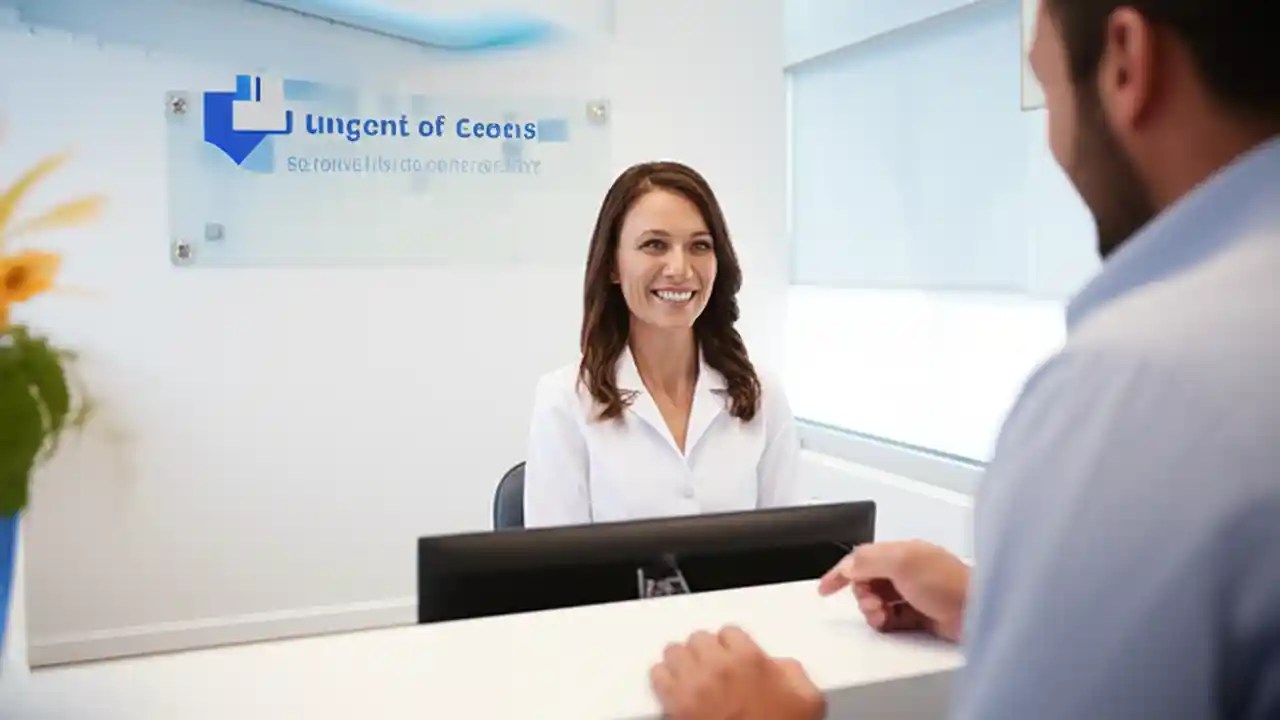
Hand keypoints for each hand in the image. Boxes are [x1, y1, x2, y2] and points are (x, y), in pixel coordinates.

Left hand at [650, 626, 825, 719]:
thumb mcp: (808, 699)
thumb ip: (793, 671)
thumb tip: (779, 666)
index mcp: (749, 660)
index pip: (729, 631)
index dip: (732, 645)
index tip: (732, 653)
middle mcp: (717, 667)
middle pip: (699, 638)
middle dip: (706, 650)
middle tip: (713, 664)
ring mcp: (693, 685)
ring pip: (675, 651)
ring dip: (683, 660)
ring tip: (691, 672)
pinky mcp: (675, 706)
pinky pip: (658, 675)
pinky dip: (664, 678)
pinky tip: (673, 685)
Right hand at [818, 541, 969, 642]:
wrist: (978, 612)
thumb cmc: (948, 583)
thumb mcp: (901, 562)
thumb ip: (869, 560)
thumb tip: (847, 566)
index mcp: (901, 552)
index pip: (861, 559)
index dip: (840, 572)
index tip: (824, 588)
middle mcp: (906, 572)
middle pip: (865, 584)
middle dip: (862, 595)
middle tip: (873, 601)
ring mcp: (913, 596)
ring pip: (876, 605)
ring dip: (873, 612)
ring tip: (884, 615)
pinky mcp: (919, 618)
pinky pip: (890, 621)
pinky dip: (886, 624)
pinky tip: (891, 624)